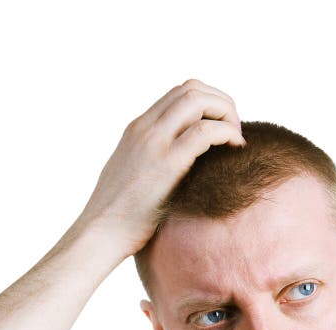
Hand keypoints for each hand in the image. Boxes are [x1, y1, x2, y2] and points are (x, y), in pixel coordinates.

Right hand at [75, 78, 244, 262]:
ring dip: (226, 114)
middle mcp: (144, 129)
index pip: (178, 94)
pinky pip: (205, 132)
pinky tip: (236, 150)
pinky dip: (227, 133)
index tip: (222, 127)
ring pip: (198, 101)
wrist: (99, 234)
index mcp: (137, 130)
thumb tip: (172, 173)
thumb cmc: (119, 218)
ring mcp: (154, 143)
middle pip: (191, 89)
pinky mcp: (167, 164)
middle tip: (235, 131)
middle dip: (221, 103)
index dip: (208, 102)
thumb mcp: (131, 179)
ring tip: (236, 141)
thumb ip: (149, 164)